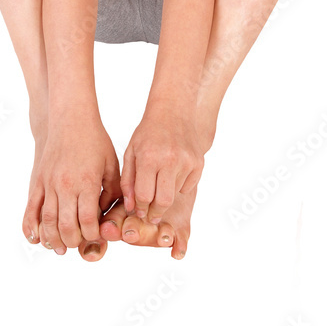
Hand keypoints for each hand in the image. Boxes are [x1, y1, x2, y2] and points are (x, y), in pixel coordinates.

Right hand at [34, 116, 121, 251]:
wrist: (71, 119)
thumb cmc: (95, 140)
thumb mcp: (111, 164)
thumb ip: (114, 191)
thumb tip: (114, 214)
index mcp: (87, 181)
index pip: (87, 220)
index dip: (91, 234)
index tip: (96, 235)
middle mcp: (66, 184)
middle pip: (66, 225)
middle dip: (73, 241)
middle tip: (79, 243)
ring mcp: (49, 183)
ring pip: (47, 220)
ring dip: (54, 239)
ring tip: (61, 247)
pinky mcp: (38, 180)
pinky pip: (31, 208)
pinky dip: (31, 226)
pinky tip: (36, 238)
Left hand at [120, 108, 204, 223]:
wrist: (173, 111)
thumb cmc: (148, 132)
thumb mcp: (131, 153)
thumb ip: (128, 181)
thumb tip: (131, 207)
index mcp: (149, 157)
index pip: (144, 196)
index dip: (140, 208)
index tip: (139, 211)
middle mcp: (169, 160)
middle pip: (163, 202)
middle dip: (155, 212)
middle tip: (151, 214)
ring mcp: (186, 161)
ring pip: (175, 195)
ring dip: (166, 194)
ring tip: (160, 182)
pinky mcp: (198, 163)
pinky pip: (188, 187)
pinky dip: (179, 186)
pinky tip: (173, 173)